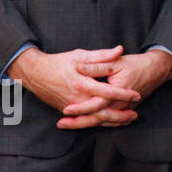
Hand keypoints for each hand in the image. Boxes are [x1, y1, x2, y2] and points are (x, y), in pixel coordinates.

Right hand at [8, 45, 142, 129]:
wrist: (35, 73)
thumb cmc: (59, 62)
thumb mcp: (80, 55)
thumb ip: (101, 55)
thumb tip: (120, 50)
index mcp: (81, 84)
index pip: (106, 91)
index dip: (122, 94)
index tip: (136, 94)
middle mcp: (76, 99)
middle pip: (101, 111)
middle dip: (119, 115)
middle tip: (135, 115)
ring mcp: (71, 107)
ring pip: (94, 118)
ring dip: (111, 121)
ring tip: (128, 120)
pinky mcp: (67, 110)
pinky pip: (85, 119)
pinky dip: (99, 122)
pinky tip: (111, 122)